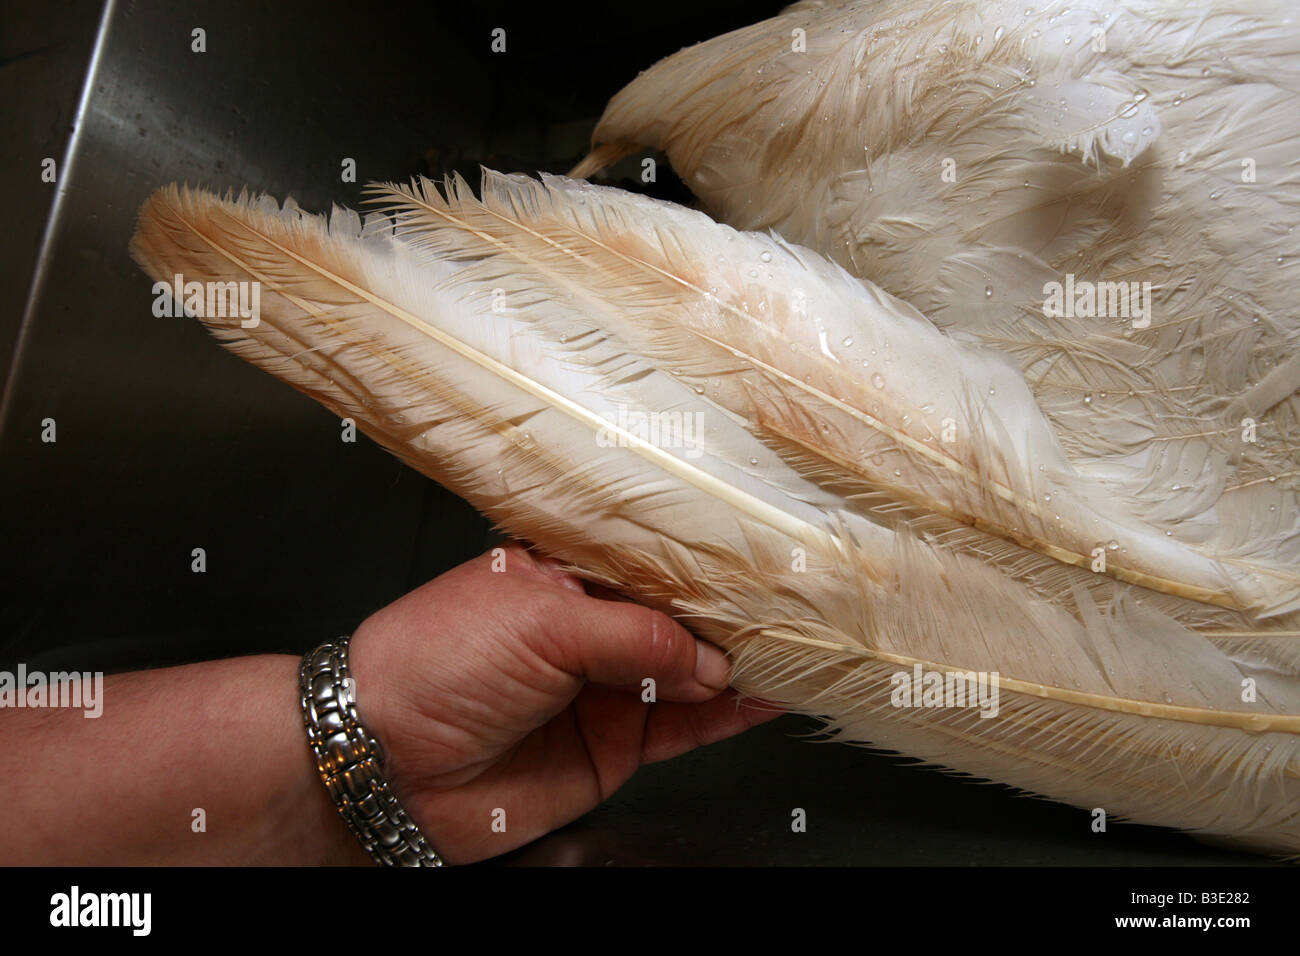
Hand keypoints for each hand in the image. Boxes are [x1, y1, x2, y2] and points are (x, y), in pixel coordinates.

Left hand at [348, 542, 777, 862]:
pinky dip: (729, 716)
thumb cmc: (430, 662)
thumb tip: (710, 658)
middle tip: (796, 604)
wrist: (382, 762)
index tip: (762, 558)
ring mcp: (605, 687)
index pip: (653, 560)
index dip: (706, 562)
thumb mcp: (539, 621)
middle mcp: (590, 627)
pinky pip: (685, 729)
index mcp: (565, 573)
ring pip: (694, 673)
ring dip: (744, 665)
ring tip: (798, 648)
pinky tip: (765, 698)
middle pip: (683, 616)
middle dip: (735, 613)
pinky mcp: (613, 745)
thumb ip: (635, 636)